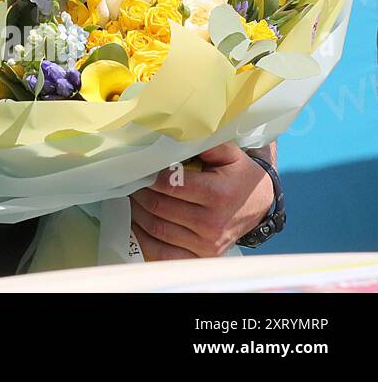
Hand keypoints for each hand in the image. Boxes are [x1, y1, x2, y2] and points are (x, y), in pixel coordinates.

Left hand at [129, 142, 274, 260]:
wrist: (258, 205)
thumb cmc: (237, 175)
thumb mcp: (229, 153)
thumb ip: (205, 141)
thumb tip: (176, 132)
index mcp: (219, 195)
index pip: (170, 185)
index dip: (148, 175)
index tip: (138, 166)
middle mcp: (213, 224)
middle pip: (159, 207)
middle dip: (138, 191)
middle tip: (130, 180)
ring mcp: (207, 245)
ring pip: (156, 229)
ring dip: (137, 212)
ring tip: (133, 196)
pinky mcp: (201, 257)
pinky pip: (162, 253)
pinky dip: (143, 238)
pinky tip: (138, 222)